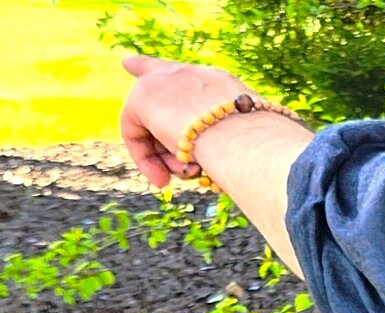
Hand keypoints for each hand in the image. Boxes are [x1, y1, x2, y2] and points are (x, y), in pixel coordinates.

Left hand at [117, 53, 265, 188]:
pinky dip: (145, 159)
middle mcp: (187, 74)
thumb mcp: (242, 141)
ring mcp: (163, 80)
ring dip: (164, 157)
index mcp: (217, 82)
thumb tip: (207, 162)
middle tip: (181, 173)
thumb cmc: (255, 148)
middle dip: (163, 145)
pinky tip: (162, 179)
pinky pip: (134, 132)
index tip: (129, 62)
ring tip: (184, 176)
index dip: (152, 69)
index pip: (180, 73)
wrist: (246, 138)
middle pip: (157, 102)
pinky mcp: (144, 94)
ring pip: (150, 124)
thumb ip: (221, 140)